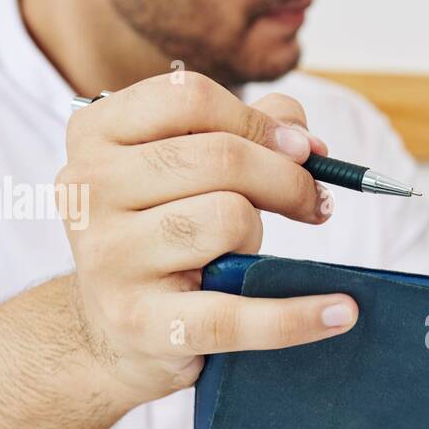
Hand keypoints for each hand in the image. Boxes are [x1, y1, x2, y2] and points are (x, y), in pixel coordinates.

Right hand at [57, 72, 358, 409]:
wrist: (114, 329)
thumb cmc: (164, 234)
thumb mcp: (188, 171)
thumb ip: (249, 133)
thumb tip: (306, 139)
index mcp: (95, 134)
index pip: (189, 98)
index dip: (260, 121)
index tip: (302, 150)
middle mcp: (88, 189)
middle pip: (220, 157)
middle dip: (286, 178)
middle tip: (313, 203)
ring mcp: (109, 258)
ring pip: (229, 218)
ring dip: (259, 236)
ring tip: (249, 252)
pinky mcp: (142, 323)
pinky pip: (237, 315)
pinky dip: (298, 316)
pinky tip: (340, 314)